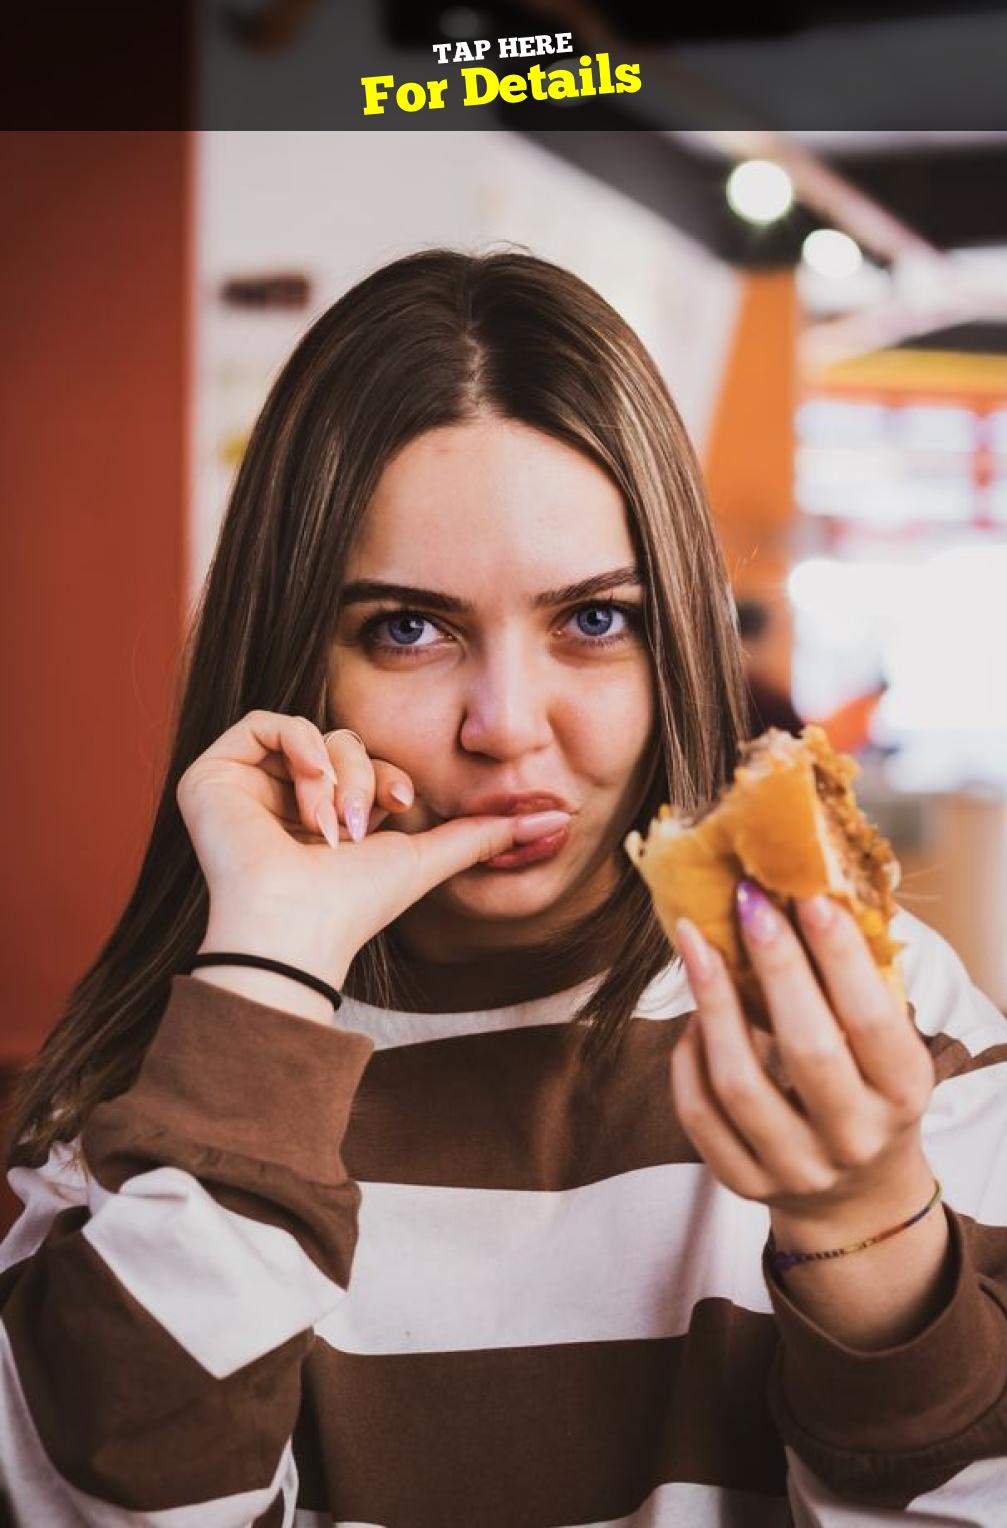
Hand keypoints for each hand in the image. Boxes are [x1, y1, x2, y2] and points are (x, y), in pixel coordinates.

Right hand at [177, 710, 570, 984]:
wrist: (300, 928)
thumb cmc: (355, 905)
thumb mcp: (427, 856)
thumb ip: (483, 835)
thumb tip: (558, 818)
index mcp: (326, 813)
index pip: (366, 759)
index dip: (389, 774)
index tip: (402, 807)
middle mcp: (282, 797)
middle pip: (339, 741)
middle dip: (363, 775)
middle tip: (361, 824)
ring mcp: (245, 786)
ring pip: (307, 731)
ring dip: (333, 773)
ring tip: (329, 825)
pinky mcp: (213, 775)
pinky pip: (265, 721)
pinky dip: (298, 746)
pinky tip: (309, 790)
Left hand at [670, 879, 936, 1232]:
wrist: (858, 1194)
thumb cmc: (870, 1093)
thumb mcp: (888, 1053)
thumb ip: (857, 992)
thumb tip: (804, 895)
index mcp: (902, 1096)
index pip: (871, 1022)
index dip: (840, 957)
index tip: (809, 896)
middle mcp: (853, 1138)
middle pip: (807, 1049)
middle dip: (774, 965)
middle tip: (748, 899)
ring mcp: (795, 1168)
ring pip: (738, 1084)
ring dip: (713, 1003)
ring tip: (698, 945)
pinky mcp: (743, 1183)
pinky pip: (699, 1115)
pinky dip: (688, 1057)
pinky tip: (693, 1014)